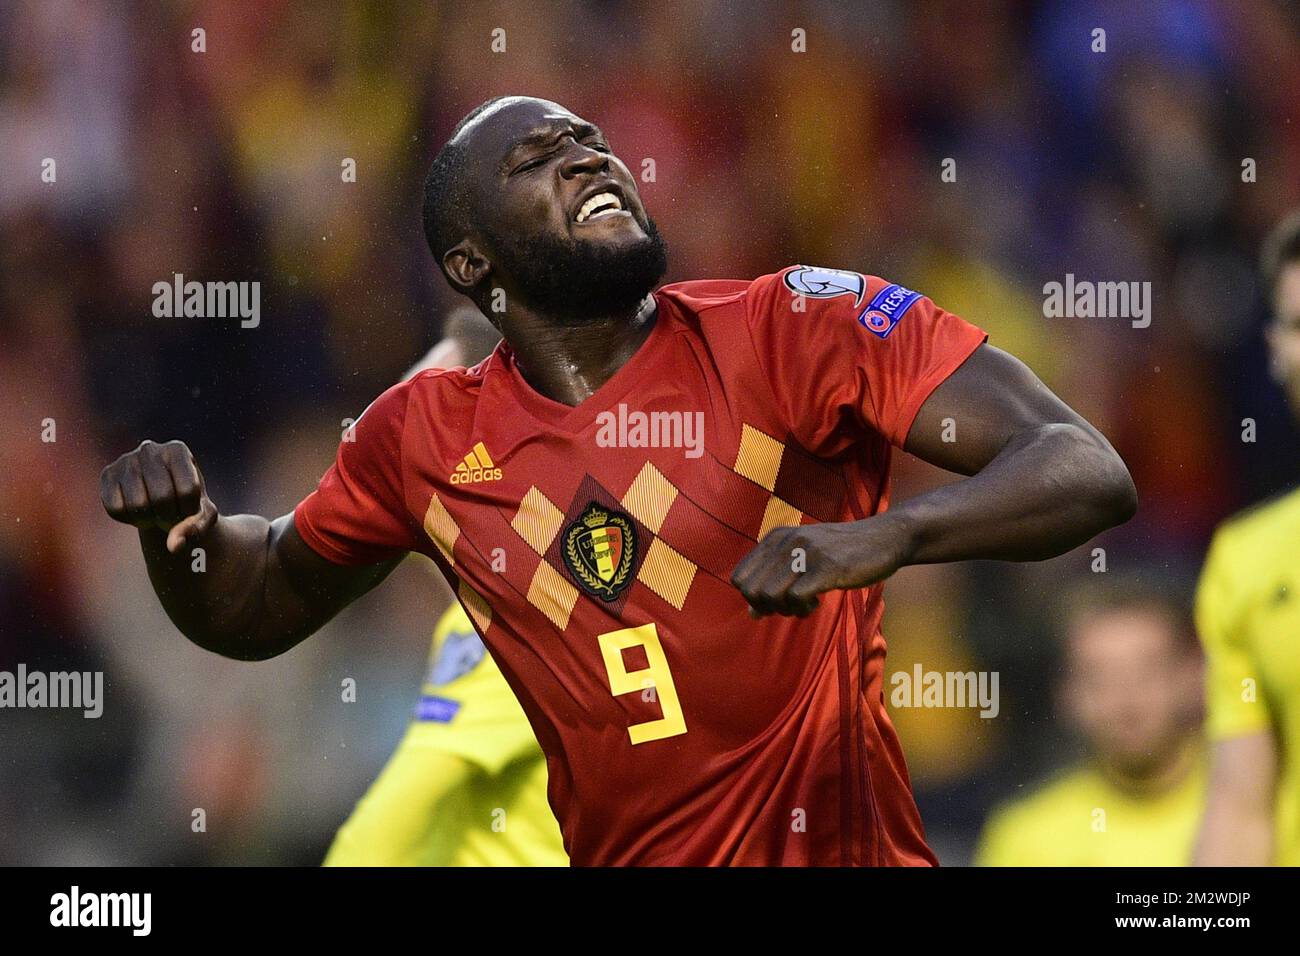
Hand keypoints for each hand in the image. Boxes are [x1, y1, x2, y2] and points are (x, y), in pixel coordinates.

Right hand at [100, 440, 216, 552]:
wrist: (162, 499)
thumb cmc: (187, 503)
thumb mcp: (202, 515)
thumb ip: (196, 529)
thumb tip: (173, 546)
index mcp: (177, 450)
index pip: (188, 490)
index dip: (189, 510)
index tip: (187, 506)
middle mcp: (149, 449)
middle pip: (162, 498)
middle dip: (169, 515)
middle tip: (168, 511)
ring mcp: (125, 460)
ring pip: (138, 505)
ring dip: (148, 519)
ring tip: (153, 509)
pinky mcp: (107, 475)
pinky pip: (115, 509)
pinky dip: (128, 518)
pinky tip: (136, 508)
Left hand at [730, 515, 912, 618]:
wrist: (883, 538)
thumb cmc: (841, 553)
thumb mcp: (802, 559)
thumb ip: (774, 581)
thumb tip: (751, 614)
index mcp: (776, 537)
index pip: (739, 577)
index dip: (753, 597)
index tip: (776, 600)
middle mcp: (786, 542)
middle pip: (751, 590)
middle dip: (768, 607)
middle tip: (791, 605)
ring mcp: (806, 553)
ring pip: (770, 595)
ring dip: (786, 609)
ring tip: (805, 604)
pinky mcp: (827, 568)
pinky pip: (796, 598)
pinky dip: (802, 609)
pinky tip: (816, 603)